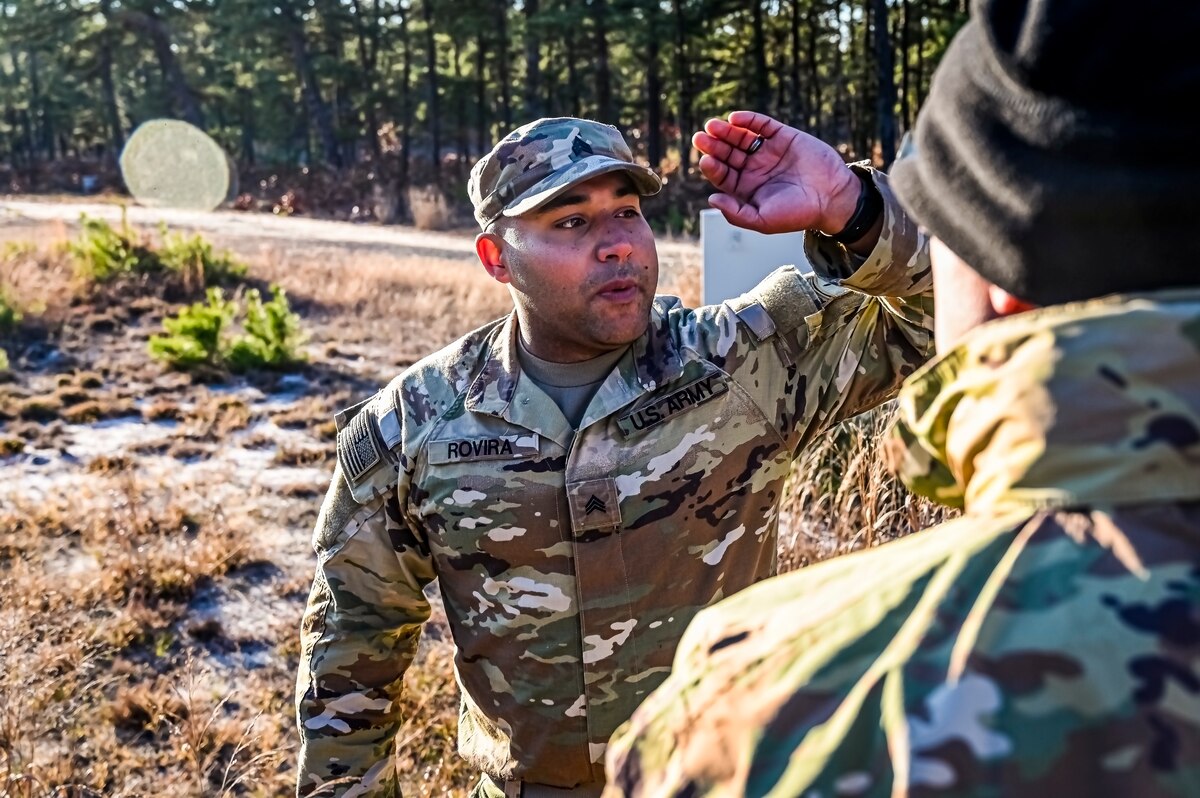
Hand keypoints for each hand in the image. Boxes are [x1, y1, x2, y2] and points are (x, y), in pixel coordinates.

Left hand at [692, 111, 861, 235]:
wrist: (832, 198)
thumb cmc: (798, 213)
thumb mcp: (762, 220)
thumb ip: (736, 213)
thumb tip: (711, 199)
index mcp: (746, 189)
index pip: (722, 174)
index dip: (712, 167)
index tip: (706, 160)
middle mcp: (754, 169)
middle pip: (727, 154)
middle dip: (714, 145)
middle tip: (700, 138)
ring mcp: (768, 151)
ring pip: (741, 137)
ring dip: (726, 131)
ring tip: (714, 125)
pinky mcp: (783, 137)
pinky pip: (762, 125)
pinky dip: (749, 120)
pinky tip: (735, 119)